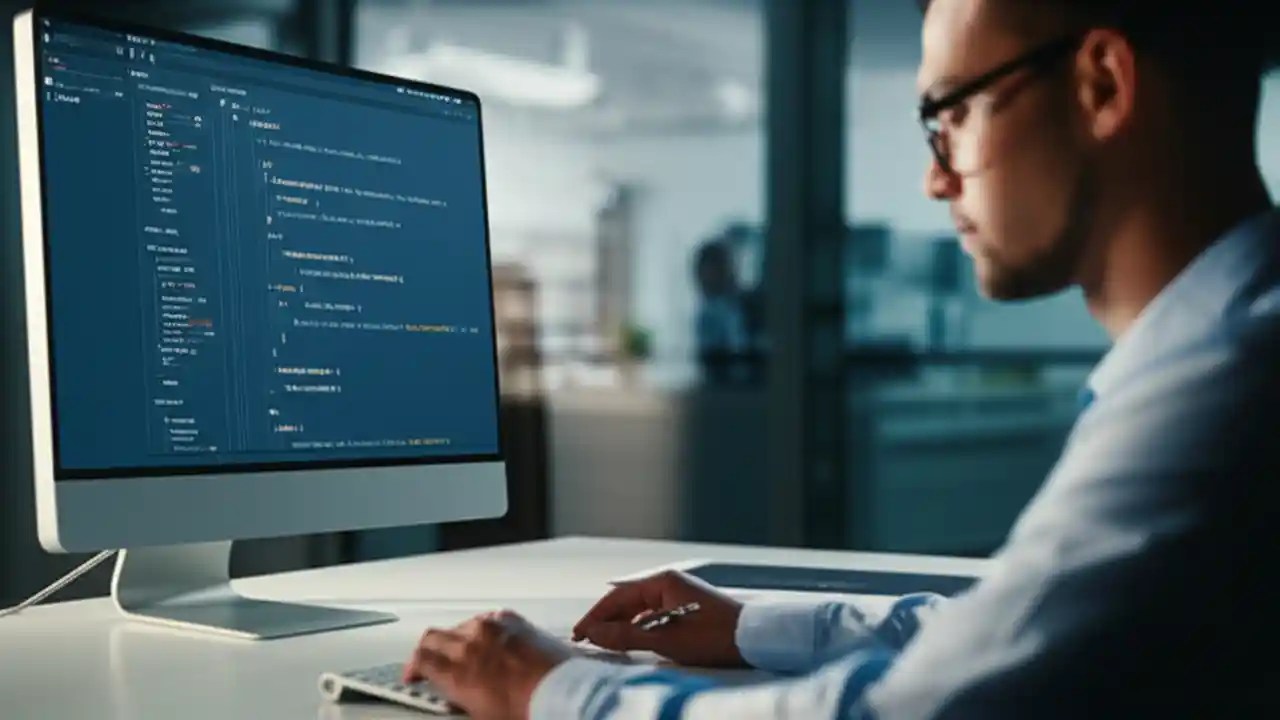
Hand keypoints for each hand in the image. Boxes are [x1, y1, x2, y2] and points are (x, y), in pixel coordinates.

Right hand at [405, 610, 571, 719]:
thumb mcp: (482, 715)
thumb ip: (461, 698)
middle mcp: (469, 644)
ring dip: (455, 638)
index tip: (415, 675)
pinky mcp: (513, 620)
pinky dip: (482, 628)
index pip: (420, 659)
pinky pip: (487, 618)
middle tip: (431, 662)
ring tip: (465, 652)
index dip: (413, 667)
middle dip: (428, 650)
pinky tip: (490, 639)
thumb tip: (456, 696)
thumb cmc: (526, 712)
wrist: (564, 693)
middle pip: (433, 637)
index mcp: (457, 673)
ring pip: (459, 625)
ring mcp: (491, 628)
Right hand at [572, 570, 745, 667]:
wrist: (755, 639)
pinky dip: (638, 628)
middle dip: (606, 621)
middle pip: (627, 602)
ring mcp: (679, 596)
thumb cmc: (713, 636)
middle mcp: (669, 584)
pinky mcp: (687, 611)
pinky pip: (653, 616)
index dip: (595, 616)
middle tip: (586, 640)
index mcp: (663, 582)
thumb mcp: (666, 639)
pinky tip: (631, 642)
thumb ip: (626, 636)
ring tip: (603, 643)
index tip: (579, 633)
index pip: (617, 597)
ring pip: (639, 610)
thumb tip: (593, 634)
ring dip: (621, 626)